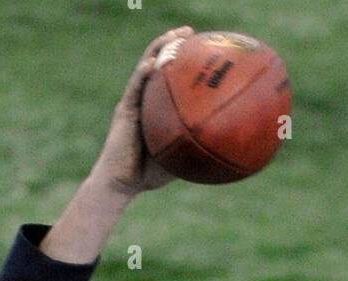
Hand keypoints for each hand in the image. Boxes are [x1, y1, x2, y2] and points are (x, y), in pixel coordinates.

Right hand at [92, 26, 194, 195]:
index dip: (181, 60)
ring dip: (158, 49)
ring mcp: (133, 102)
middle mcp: (144, 99)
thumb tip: (225, 151)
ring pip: (145, 67)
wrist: (122, 183)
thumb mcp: (180, 158)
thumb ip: (195, 148)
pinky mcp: (124, 110)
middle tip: (189, 31)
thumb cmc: (149, 174)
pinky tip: (152, 64)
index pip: (169, 77)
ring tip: (173, 35)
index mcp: (156, 107)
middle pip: (157, 63)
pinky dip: (143, 75)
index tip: (199, 48)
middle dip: (172, 44)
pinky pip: (134, 88)